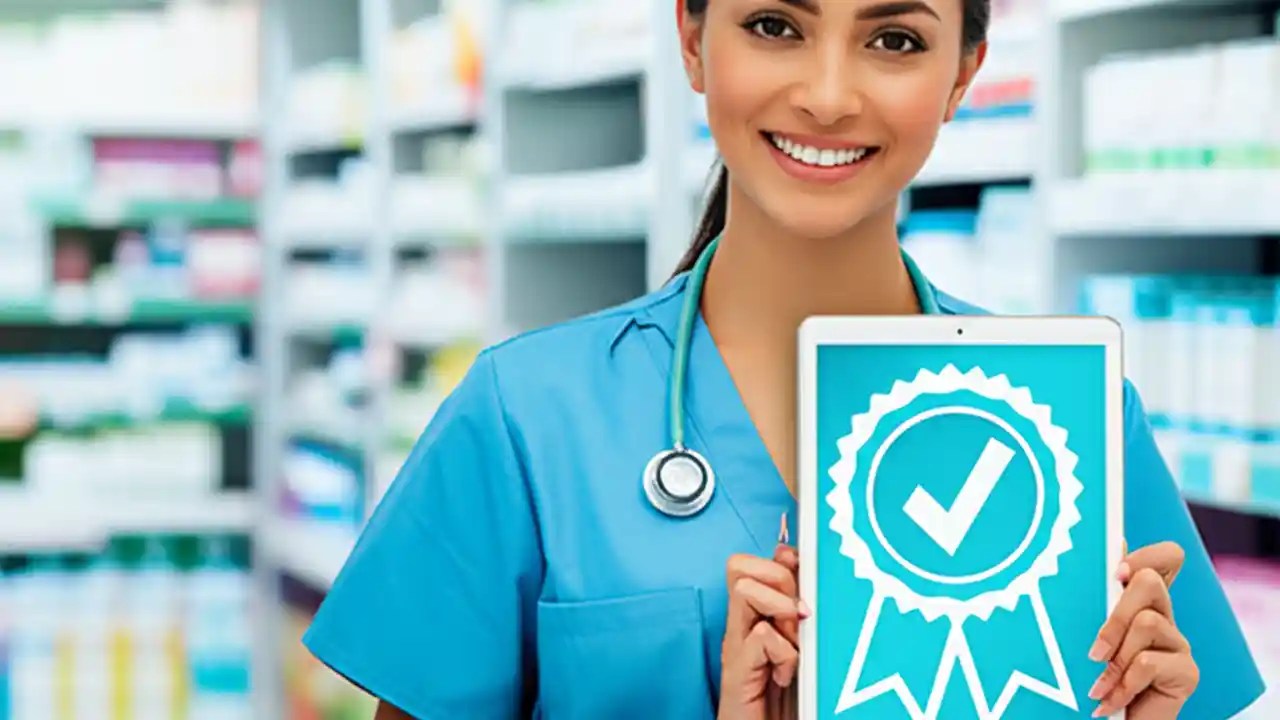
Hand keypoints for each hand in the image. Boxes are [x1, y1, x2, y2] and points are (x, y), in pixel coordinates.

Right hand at [717, 543, 808, 719]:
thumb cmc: (781, 700)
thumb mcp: (797, 648)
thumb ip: (797, 614)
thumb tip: (801, 568)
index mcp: (752, 617)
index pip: (750, 563)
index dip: (778, 560)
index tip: (802, 574)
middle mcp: (739, 627)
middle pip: (740, 566)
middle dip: (779, 580)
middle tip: (797, 615)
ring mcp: (735, 648)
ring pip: (745, 590)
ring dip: (779, 610)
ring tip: (792, 640)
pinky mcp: (737, 673)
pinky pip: (761, 637)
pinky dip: (783, 653)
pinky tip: (785, 675)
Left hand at [1088, 542, 1198, 717]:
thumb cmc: (1087, 677)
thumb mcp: (1081, 633)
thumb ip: (1091, 598)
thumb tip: (1106, 547)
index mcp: (1138, 601)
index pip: (1166, 557)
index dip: (1146, 555)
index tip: (1116, 573)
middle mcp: (1163, 615)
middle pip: (1150, 581)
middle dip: (1115, 613)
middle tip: (1094, 650)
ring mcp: (1177, 643)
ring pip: (1147, 622)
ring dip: (1115, 658)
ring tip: (1098, 684)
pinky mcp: (1186, 672)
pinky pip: (1149, 662)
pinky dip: (1122, 684)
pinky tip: (1109, 700)